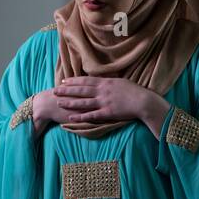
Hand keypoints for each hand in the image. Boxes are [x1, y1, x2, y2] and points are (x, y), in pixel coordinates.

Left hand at [51, 77, 169, 136]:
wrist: (143, 101)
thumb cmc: (134, 92)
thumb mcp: (120, 82)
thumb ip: (109, 82)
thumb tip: (102, 81)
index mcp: (105, 82)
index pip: (86, 80)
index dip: (74, 81)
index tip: (64, 81)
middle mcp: (102, 91)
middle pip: (81, 90)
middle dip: (67, 90)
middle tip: (55, 90)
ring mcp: (104, 102)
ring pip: (83, 102)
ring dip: (70, 102)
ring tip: (59, 102)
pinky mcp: (107, 113)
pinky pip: (91, 115)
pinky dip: (80, 116)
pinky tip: (71, 117)